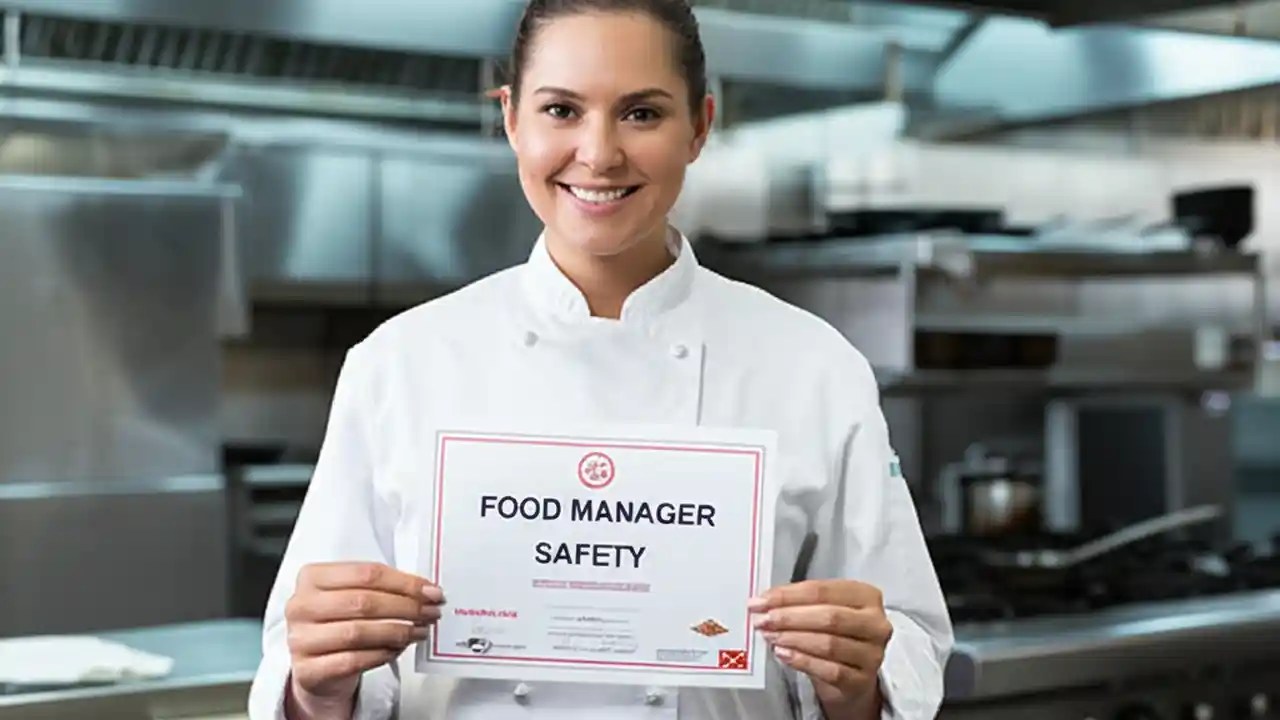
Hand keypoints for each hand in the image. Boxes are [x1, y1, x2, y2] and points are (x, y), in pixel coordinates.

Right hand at [285, 563, 444, 715]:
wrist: (316, 666)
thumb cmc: (340, 623)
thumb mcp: (354, 596)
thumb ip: (384, 588)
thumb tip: (427, 591)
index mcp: (312, 577)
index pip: (365, 573)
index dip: (404, 583)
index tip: (431, 591)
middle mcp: (301, 606)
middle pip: (363, 602)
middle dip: (406, 607)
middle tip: (431, 612)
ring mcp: (300, 639)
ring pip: (359, 632)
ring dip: (398, 631)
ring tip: (420, 631)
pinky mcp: (308, 670)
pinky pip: (353, 661)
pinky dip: (382, 654)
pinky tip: (398, 649)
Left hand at [749, 580, 892, 711]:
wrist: (853, 676)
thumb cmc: (836, 634)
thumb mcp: (824, 610)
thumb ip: (799, 603)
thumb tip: (763, 602)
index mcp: (866, 596)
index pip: (823, 591)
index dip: (788, 595)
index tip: (761, 600)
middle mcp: (876, 623)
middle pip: (829, 617)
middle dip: (790, 617)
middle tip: (762, 620)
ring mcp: (872, 654)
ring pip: (829, 644)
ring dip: (793, 638)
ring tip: (769, 636)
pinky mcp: (863, 681)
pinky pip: (830, 670)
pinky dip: (802, 661)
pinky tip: (783, 654)